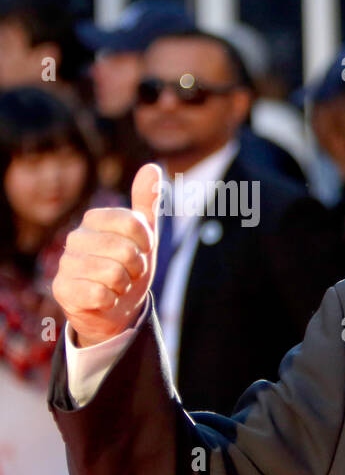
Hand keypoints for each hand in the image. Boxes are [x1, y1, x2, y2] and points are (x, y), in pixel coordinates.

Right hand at [52, 164, 162, 347]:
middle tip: (130, 272)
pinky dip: (111, 300)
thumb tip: (152, 167)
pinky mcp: (62, 289)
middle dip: (137, 268)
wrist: (115, 307)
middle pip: (127, 251)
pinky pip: (101, 295)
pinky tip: (104, 298)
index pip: (135, 223)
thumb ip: (148, 203)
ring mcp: (65, 263)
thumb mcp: (145, 235)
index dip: (147, 243)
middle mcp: (75, 237)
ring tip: (117, 285)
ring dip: (125, 285)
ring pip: (114, 274)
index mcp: (95, 219)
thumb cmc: (130, 267)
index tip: (143, 250)